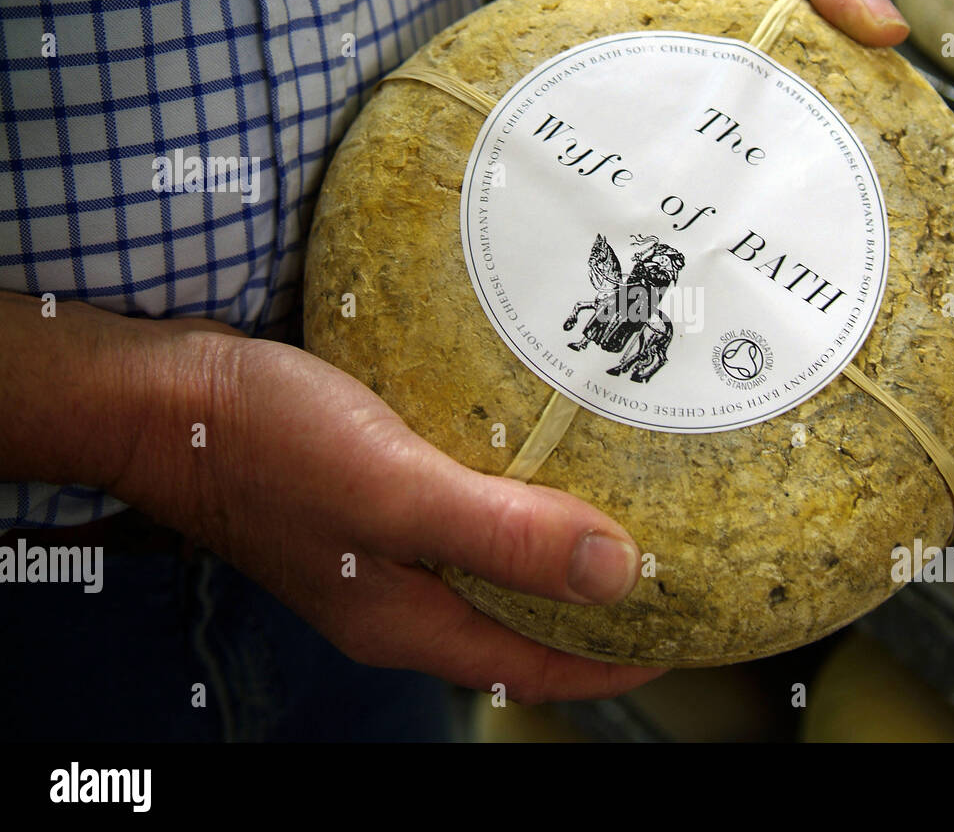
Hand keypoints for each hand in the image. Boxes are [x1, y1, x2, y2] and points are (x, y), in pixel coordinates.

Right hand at [0, 292, 662, 702]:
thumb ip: (503, 537)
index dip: (614, 660)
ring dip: (555, 546)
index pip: (537, 665)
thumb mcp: (395, 493)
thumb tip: (616, 572)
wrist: (164, 394)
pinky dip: (511, 497)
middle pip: (521, 621)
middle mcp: (400, 597)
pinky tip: (538, 452)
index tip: (683, 629)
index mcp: (408, 620)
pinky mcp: (371, 498)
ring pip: (492, 565)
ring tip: (624, 503)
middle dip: (595, 606)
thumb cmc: (264, 444)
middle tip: (669, 562)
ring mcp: (382, 549)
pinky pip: (461, 512)